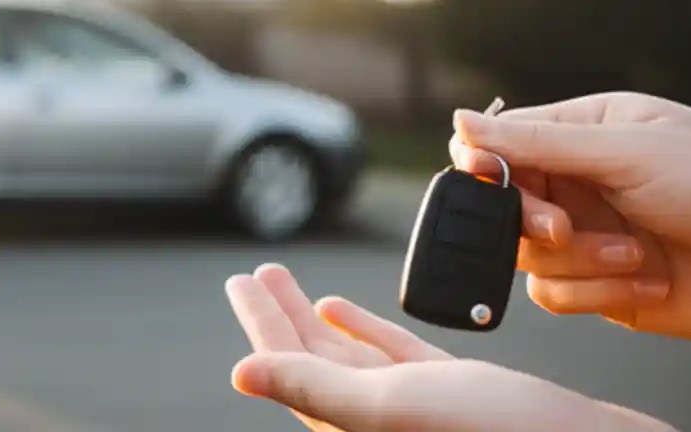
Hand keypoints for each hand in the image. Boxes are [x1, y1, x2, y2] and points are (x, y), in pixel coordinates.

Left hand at [224, 264, 672, 431]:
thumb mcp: (394, 405)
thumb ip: (316, 388)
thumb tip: (240, 375)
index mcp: (355, 428)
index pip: (289, 370)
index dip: (261, 324)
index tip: (238, 280)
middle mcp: (378, 422)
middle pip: (310, 362)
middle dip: (278, 315)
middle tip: (252, 274)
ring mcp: (417, 407)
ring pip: (346, 357)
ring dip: (313, 318)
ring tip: (284, 281)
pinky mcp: (452, 394)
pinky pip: (390, 357)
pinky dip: (363, 330)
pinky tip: (338, 308)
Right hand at [450, 91, 690, 338]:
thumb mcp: (628, 151)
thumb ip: (539, 142)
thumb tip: (458, 122)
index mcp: (583, 131)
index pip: (501, 140)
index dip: (484, 162)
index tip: (489, 178)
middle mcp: (577, 182)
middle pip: (500, 203)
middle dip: (531, 222)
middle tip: (563, 228)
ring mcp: (585, 234)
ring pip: (522, 254)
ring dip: (579, 260)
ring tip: (637, 254)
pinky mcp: (597, 284)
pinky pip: (553, 293)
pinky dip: (598, 292)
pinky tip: (650, 280)